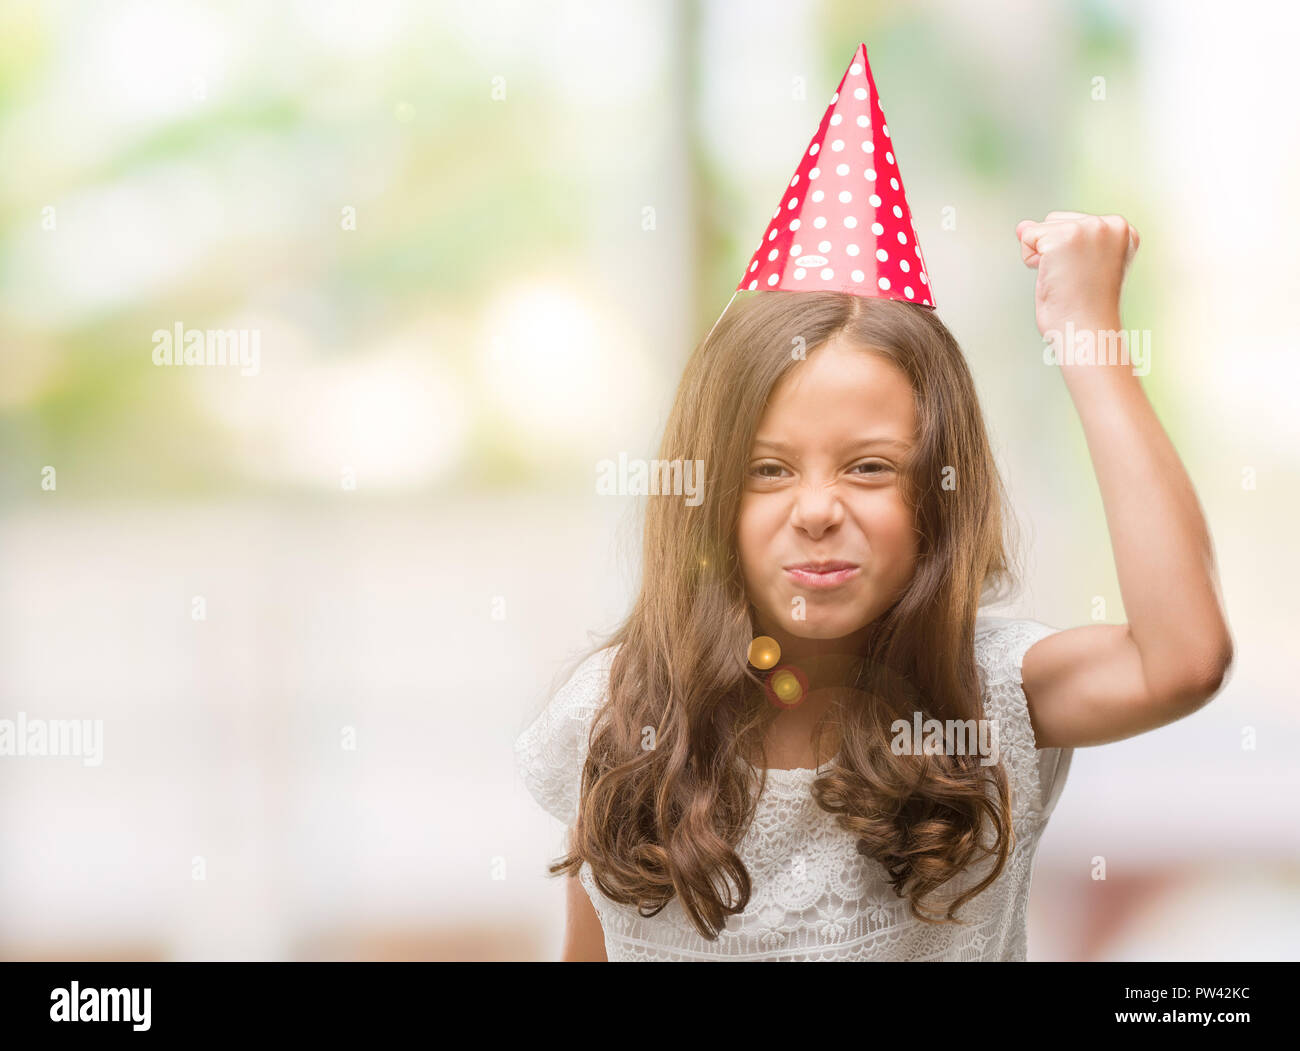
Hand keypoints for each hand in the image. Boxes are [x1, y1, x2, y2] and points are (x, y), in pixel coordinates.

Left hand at [1015, 211, 1138, 335]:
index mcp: (1123, 231)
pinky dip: (1031, 260)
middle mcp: (1111, 224)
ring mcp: (1089, 228)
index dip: (1067, 254)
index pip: (1074, 224)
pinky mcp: (1066, 236)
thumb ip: (1057, 239)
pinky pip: (1027, 237)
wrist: (1085, 332)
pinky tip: (1053, 278)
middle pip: (1055, 219)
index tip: (1084, 276)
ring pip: (1040, 227)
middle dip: (1052, 250)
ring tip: (1064, 279)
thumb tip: (1021, 226)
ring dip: (1041, 255)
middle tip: (1073, 280)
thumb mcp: (1077, 265)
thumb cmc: (1082, 309)